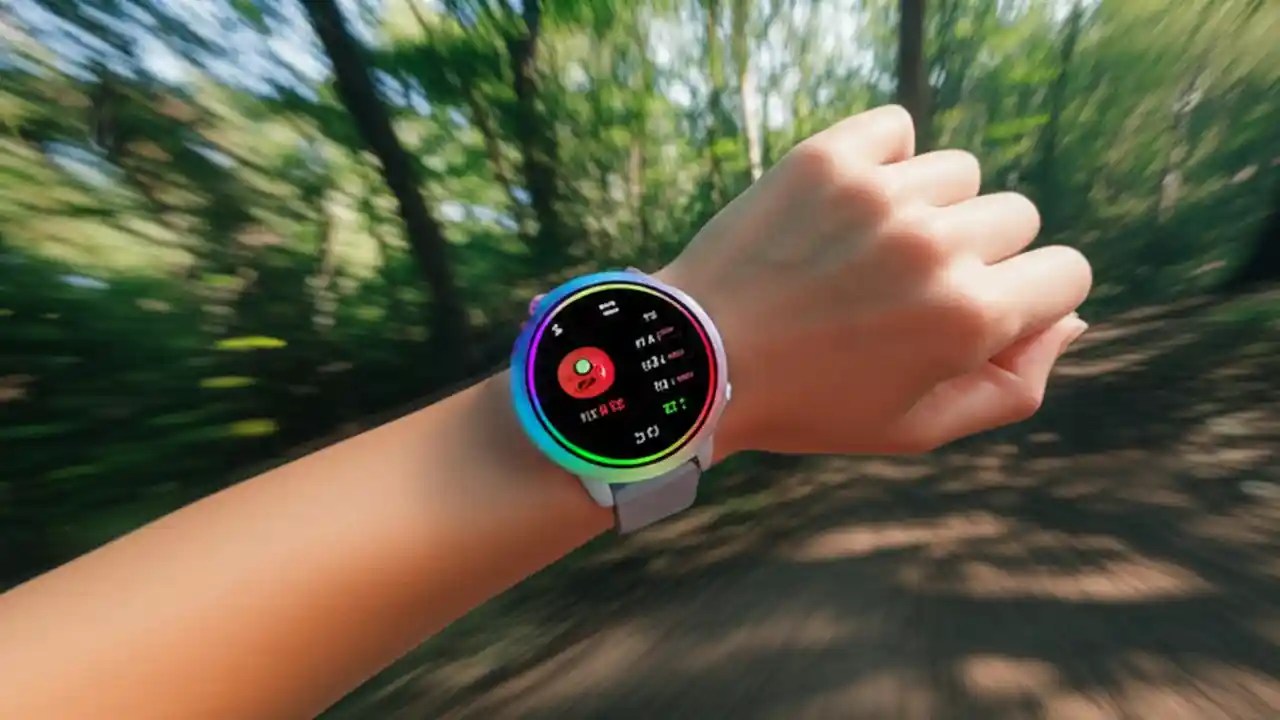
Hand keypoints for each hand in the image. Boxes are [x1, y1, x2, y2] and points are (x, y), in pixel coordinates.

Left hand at [658, 105, 1091, 455]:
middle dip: (980, 254)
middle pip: (1017, 217)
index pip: (1068, 273)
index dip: (1030, 297)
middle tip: (906, 289)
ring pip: (959, 174)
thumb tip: (1070, 321)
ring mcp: (880, 195)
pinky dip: (884, 158)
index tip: (978, 310)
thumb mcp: (918, 428)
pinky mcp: (827, 157)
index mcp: (969, 317)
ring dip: (930, 207)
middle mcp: (936, 246)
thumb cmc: (809, 404)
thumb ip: (1014, 385)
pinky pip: (897, 129)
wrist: (694, 360)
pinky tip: (848, 205)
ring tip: (867, 250)